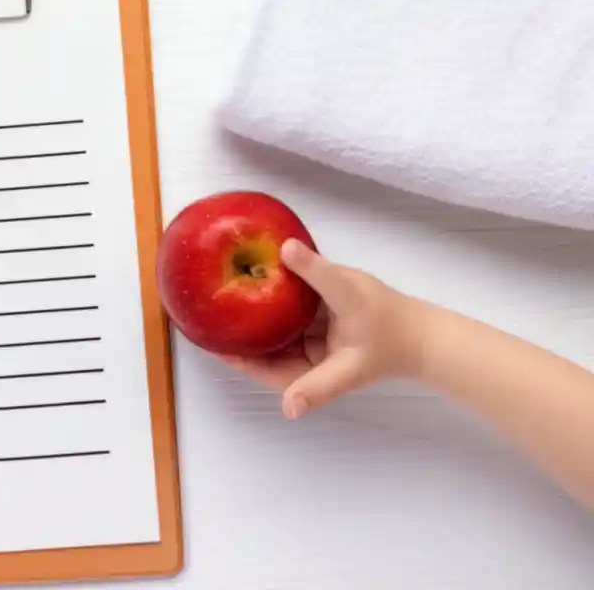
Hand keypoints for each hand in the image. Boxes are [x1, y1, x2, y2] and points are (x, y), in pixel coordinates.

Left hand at [219, 239, 431, 419]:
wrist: (420, 334)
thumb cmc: (386, 324)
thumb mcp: (349, 296)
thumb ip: (316, 274)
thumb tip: (285, 249)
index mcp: (303, 374)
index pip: (255, 366)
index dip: (228, 352)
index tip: (202, 332)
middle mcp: (300, 363)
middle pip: (258, 350)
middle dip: (233, 332)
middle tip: (203, 305)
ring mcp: (307, 347)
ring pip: (270, 333)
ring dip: (250, 317)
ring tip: (219, 294)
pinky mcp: (315, 331)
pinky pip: (286, 319)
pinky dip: (272, 305)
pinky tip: (254, 285)